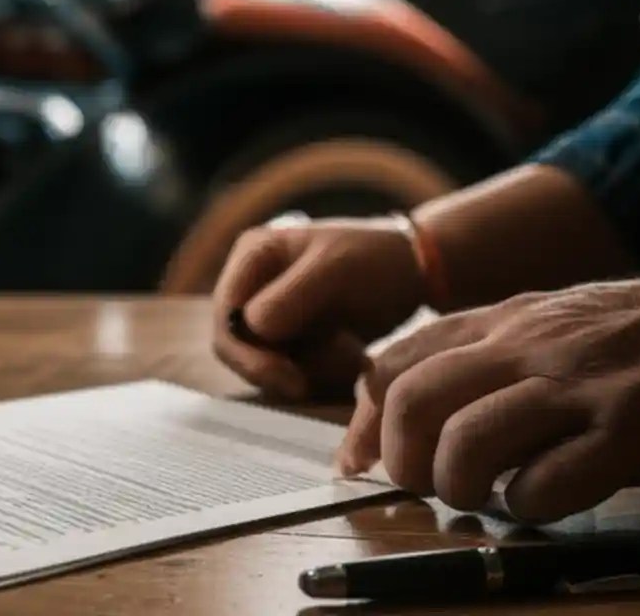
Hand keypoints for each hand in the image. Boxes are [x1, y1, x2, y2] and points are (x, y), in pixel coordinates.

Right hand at [212, 217, 424, 398]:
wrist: (413, 269)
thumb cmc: (376, 258)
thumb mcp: (337, 269)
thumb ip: (292, 295)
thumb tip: (252, 327)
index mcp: (252, 255)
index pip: (227, 318)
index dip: (248, 355)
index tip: (292, 379)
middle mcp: (250, 283)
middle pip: (235, 345)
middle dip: (274, 369)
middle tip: (310, 385)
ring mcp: (267, 309)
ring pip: (259, 361)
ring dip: (300, 370)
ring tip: (347, 355)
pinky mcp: (288, 333)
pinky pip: (284, 366)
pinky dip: (315, 370)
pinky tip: (348, 356)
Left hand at [338, 274, 639, 523]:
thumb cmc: (637, 337)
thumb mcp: (547, 327)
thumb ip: (482, 357)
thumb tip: (403, 412)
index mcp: (501, 321)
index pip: (393, 364)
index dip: (364, 423)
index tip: (362, 463)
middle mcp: (528, 344)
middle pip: (414, 400)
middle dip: (403, 459)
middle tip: (428, 485)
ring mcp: (579, 382)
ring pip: (469, 438)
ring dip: (460, 484)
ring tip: (484, 496)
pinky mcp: (632, 425)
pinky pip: (549, 481)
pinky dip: (530, 506)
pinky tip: (544, 501)